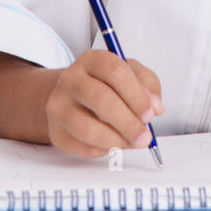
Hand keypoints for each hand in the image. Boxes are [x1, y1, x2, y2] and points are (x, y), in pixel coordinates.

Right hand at [45, 51, 164, 157]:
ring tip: (131, 142)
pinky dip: (104, 150)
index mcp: (92, 60)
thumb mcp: (131, 74)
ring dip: (117, 141)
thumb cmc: (106, 84)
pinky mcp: (56, 131)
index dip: (137, 95)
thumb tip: (155, 107)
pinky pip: (82, 147)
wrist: (71, 97)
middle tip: (144, 136)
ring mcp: (59, 105)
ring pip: (89, 129)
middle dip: (129, 123)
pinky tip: (113, 143)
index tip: (151, 114)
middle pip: (101, 100)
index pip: (115, 72)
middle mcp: (70, 79)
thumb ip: (148, 85)